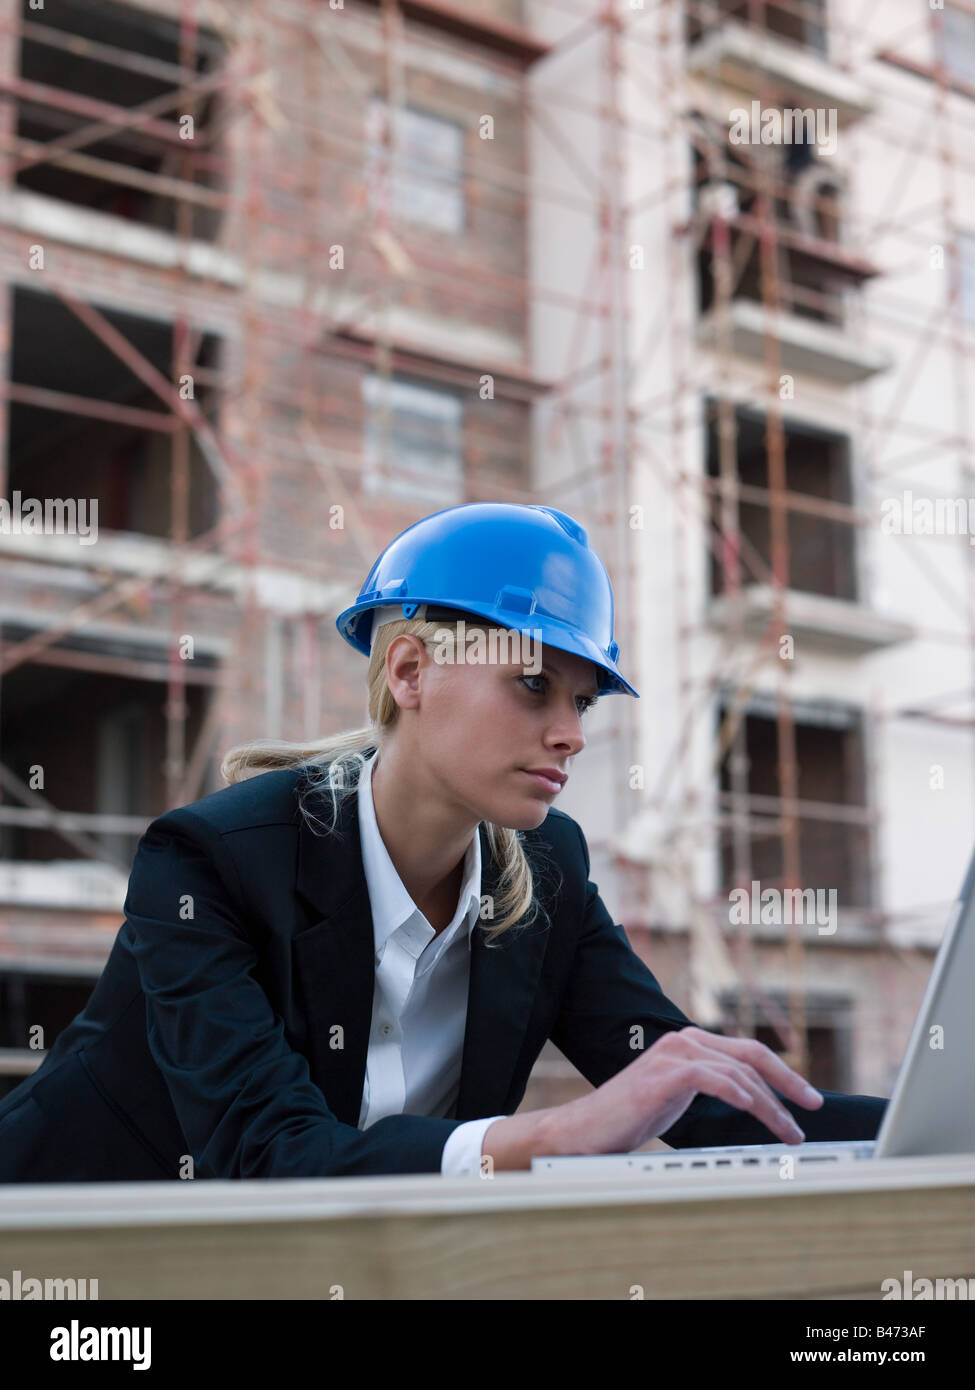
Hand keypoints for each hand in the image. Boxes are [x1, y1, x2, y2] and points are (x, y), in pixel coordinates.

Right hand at [542, 1025, 823, 1157]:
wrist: (586, 1131)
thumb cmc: (629, 1118)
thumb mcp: (679, 1099)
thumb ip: (710, 1089)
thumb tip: (754, 1102)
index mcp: (690, 1046)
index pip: (747, 1053)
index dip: (783, 1073)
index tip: (808, 1097)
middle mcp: (684, 1042)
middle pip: (751, 1057)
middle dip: (788, 1084)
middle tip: (814, 1108)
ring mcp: (673, 1054)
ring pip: (738, 1073)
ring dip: (770, 1105)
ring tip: (788, 1131)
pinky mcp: (664, 1074)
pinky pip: (711, 1078)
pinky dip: (738, 1092)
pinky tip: (754, 1109)